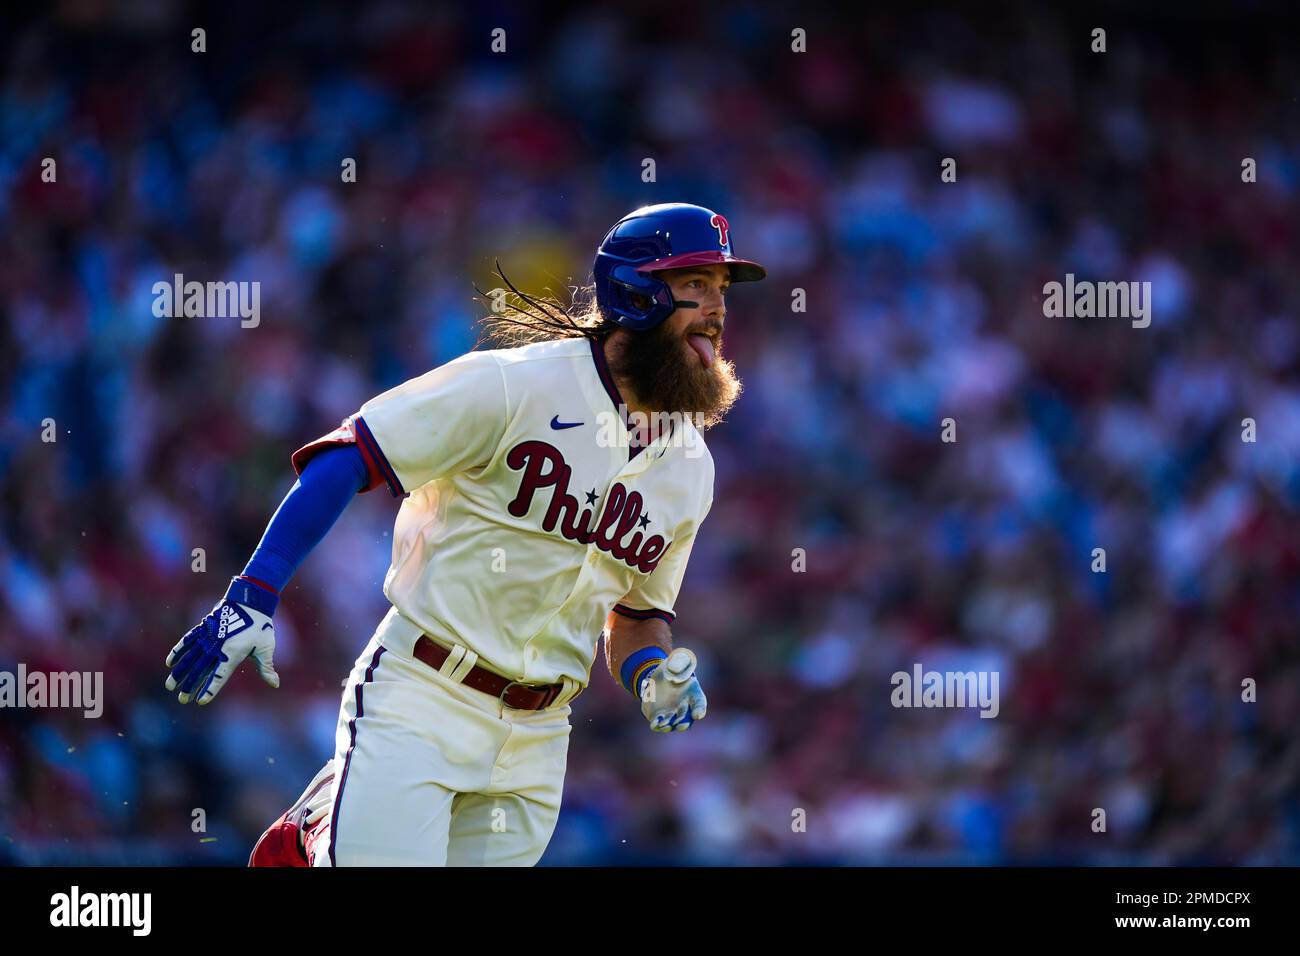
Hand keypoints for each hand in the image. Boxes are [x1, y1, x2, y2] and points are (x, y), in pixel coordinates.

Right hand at [166, 577, 279, 704]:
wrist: (250, 600)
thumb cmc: (260, 625)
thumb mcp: (266, 647)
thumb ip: (266, 667)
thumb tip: (275, 684)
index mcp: (232, 654)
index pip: (219, 676)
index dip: (210, 689)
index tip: (201, 701)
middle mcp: (217, 647)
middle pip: (200, 670)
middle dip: (190, 685)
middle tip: (181, 699)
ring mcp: (208, 637)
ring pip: (190, 658)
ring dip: (179, 672)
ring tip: (169, 686)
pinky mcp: (203, 628)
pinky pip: (187, 641)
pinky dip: (178, 651)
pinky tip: (170, 662)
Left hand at [640, 648, 706, 732]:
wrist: (658, 677)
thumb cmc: (671, 669)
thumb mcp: (674, 662)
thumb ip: (677, 663)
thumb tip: (675, 666)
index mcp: (693, 692)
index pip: (699, 703)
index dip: (699, 710)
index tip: (697, 714)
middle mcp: (684, 706)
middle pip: (686, 718)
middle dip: (684, 723)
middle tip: (681, 725)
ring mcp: (671, 713)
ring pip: (672, 724)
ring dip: (669, 726)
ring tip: (666, 725)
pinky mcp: (658, 716)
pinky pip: (658, 723)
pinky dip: (657, 725)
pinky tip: (654, 724)